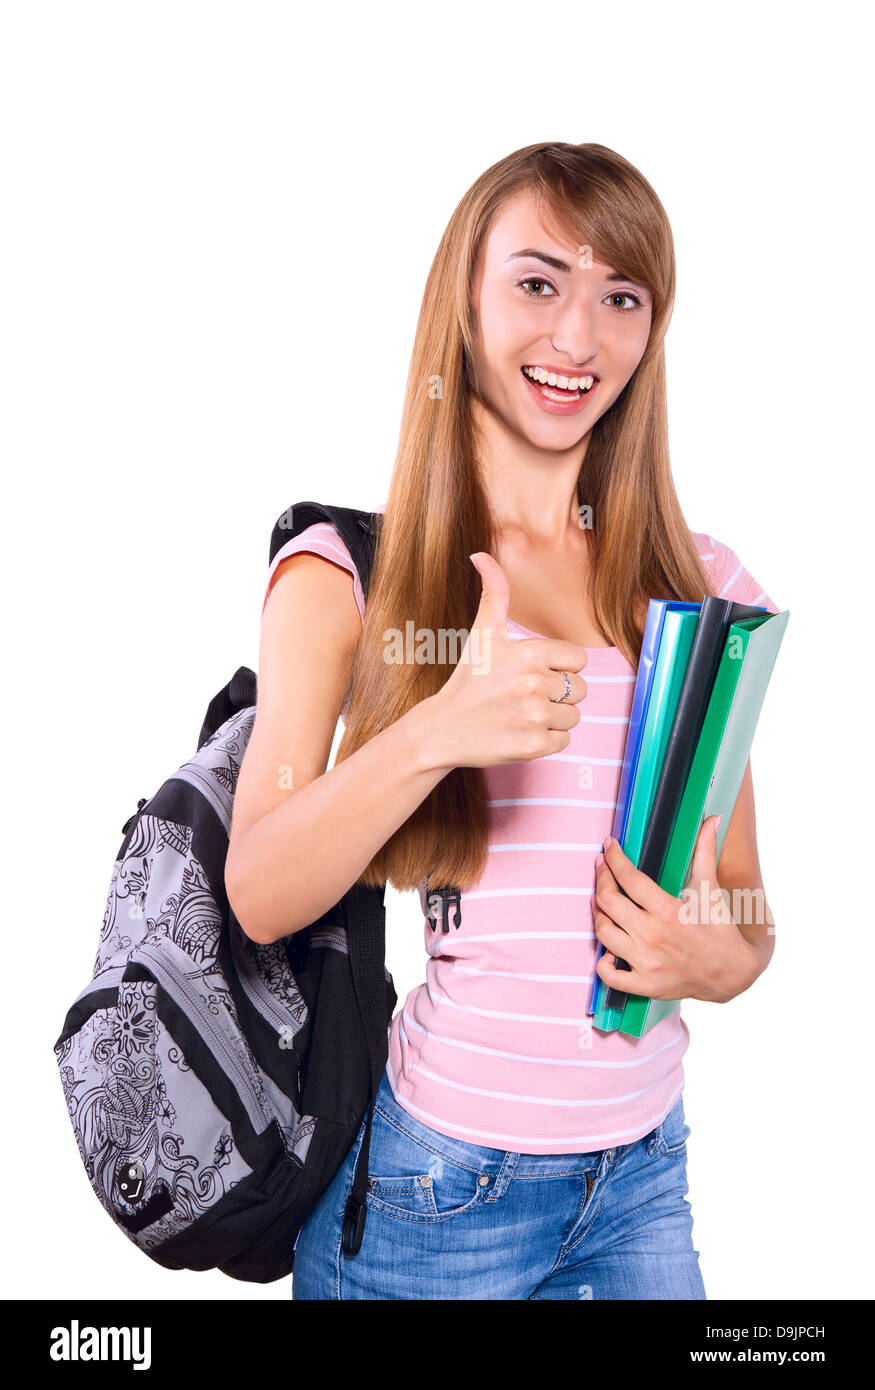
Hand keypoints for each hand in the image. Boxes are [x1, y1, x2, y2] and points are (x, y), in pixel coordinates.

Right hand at [421, 552, 587, 770]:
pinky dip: (547, 740)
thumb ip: (493, 593)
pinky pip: (565, 741)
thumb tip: (480, 555)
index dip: (560, 667)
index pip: (579, 660)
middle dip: (558, 694)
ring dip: (554, 718)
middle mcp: (535, 683)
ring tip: (522, 714)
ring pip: (574, 716)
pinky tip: (521, 732)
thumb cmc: (468, 679)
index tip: (534, 672)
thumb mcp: (482, 634)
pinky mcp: (534, 745)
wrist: (442, 729)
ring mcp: (536, 716)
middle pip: (581, 689)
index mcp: (530, 653)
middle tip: (525, 696)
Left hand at [593, 815, 761, 1003]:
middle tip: (601, 868)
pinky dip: (602, 962)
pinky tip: (608, 948)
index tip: (609, 846)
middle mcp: (653, 936)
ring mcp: (647, 962)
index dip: (614, 858)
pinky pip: (609, 975)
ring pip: (603, 933)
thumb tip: (712, 820)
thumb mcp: (712, 889)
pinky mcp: (645, 984)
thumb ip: (705, 853)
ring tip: (602, 901)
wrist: (734, 974)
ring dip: (598, 913)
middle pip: (608, 902)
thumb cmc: (721, 929)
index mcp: (669, 911)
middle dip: (601, 879)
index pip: (629, 878)